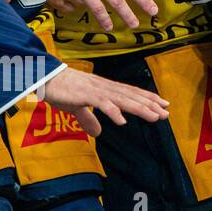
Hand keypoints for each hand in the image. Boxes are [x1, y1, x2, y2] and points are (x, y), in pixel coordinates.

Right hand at [40, 66, 169, 136]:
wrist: (45, 77)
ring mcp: (96, 90)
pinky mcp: (85, 95)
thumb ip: (88, 119)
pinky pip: (102, 104)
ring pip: (123, 100)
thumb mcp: (77, 108)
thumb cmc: (61, 90)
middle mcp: (105, 88)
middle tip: (167, 112)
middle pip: (132, 96)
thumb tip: (98, 133)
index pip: (131, 93)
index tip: (163, 105)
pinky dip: (113, 112)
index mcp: (105, 89)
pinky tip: (122, 121)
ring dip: (140, 108)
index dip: (148, 98)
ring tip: (155, 116)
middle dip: (150, 105)